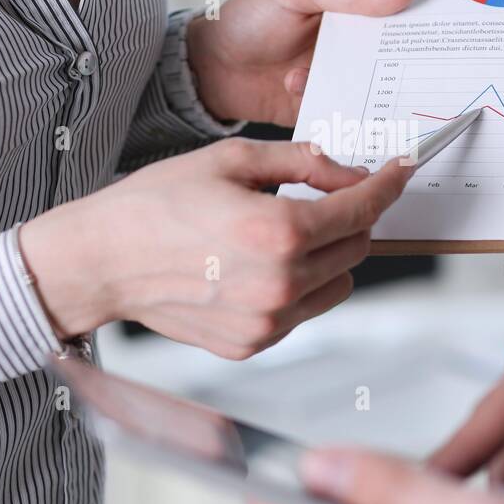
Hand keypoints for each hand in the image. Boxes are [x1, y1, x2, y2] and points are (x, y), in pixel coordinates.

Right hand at [19, 140, 410, 358]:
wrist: (101, 262)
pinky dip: (299, 285)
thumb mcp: (232, 160)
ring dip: (330, 254)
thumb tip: (352, 174)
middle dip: (353, 216)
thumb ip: (304, 163)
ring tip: (284, 233)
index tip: (401, 171)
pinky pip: (304, 311)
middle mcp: (280, 284)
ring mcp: (268, 321)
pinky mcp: (253, 343)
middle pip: (358, 247)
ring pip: (340, 283)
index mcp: (278, 231)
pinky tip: (257, 265)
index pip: (362, 209)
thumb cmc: (155, 205)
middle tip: (327, 194)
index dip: (389, 185)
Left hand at [186, 0, 414, 126]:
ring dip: (383, 87)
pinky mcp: (331, 106)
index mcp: (350, 6)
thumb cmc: (249, 19)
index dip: (422, 11)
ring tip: (380, 86)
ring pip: (380, 84)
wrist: (210, 71)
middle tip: (434, 60)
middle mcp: (353, 42)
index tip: (449, 15)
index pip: (396, 6)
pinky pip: (355, 112)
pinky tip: (350, 107)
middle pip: (396, 50)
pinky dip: (357, 112)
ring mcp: (343, 76)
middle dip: (411, 56)